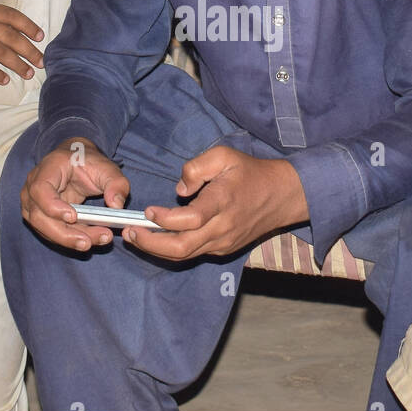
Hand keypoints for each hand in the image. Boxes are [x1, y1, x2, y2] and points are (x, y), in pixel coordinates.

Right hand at [20, 138, 128, 251]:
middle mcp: (33, 187)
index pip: (40, 189)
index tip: (73, 217)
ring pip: (43, 228)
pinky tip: (90, 239)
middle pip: (38, 216)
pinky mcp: (39, 217)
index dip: (52, 206)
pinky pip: (50, 233)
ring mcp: (33, 204)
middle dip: (64, 234)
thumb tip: (116, 205)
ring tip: (96, 240)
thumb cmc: (89, 163)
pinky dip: (69, 239)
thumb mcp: (108, 168)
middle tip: (88, 242)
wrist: (77, 161)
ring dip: (69, 239)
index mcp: (48, 169)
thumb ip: (116, 183)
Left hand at [124, 146, 306, 260]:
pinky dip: (171, 249)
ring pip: (185, 255)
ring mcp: (223, 242)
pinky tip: (157, 238)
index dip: (166, 220)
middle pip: (181, 247)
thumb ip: (196, 168)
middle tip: (129, 232)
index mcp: (223, 201)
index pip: (191, 219)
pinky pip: (193, 254)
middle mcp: (222, 227)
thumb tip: (179, 190)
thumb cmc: (251, 172)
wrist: (282, 197)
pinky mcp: (223, 249)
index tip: (148, 212)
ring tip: (136, 237)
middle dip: (150, 243)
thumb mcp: (224, 155)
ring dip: (156, 249)